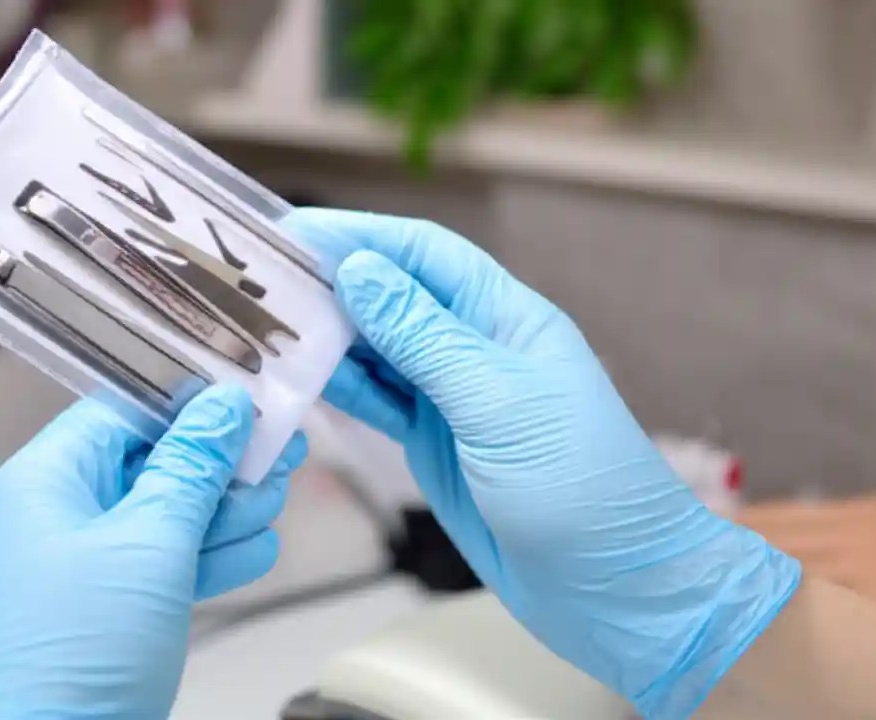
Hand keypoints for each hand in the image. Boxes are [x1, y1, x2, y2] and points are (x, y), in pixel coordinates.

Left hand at [0, 385, 305, 719]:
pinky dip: (198, 563)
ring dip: (218, 515)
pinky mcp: (87, 626)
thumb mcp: (147, 547)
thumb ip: (190, 472)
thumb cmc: (64, 663)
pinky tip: (250, 552)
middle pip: (142, 468)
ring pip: (151, 525)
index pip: (120, 412)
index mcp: (41, 482)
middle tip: (279, 456)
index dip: (189, 403)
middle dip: (217, 465)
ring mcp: (64, 577)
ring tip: (274, 503)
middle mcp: (46, 522)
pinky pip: (146, 576)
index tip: (249, 402)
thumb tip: (221, 409)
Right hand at [286, 209, 799, 718]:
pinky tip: (301, 379)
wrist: (615, 589)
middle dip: (331, 283)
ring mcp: (452, 399)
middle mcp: (475, 348)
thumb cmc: (583, 488)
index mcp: (506, 318)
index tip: (294, 231)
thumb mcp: (496, 402)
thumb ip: (422, 337)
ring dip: (326, 338)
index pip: (423, 253)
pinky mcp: (435, 445)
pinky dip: (338, 390)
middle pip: (392, 296)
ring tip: (264, 329)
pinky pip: (377, 403)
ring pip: (376, 351)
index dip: (359, 235)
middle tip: (260, 282)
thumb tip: (360, 271)